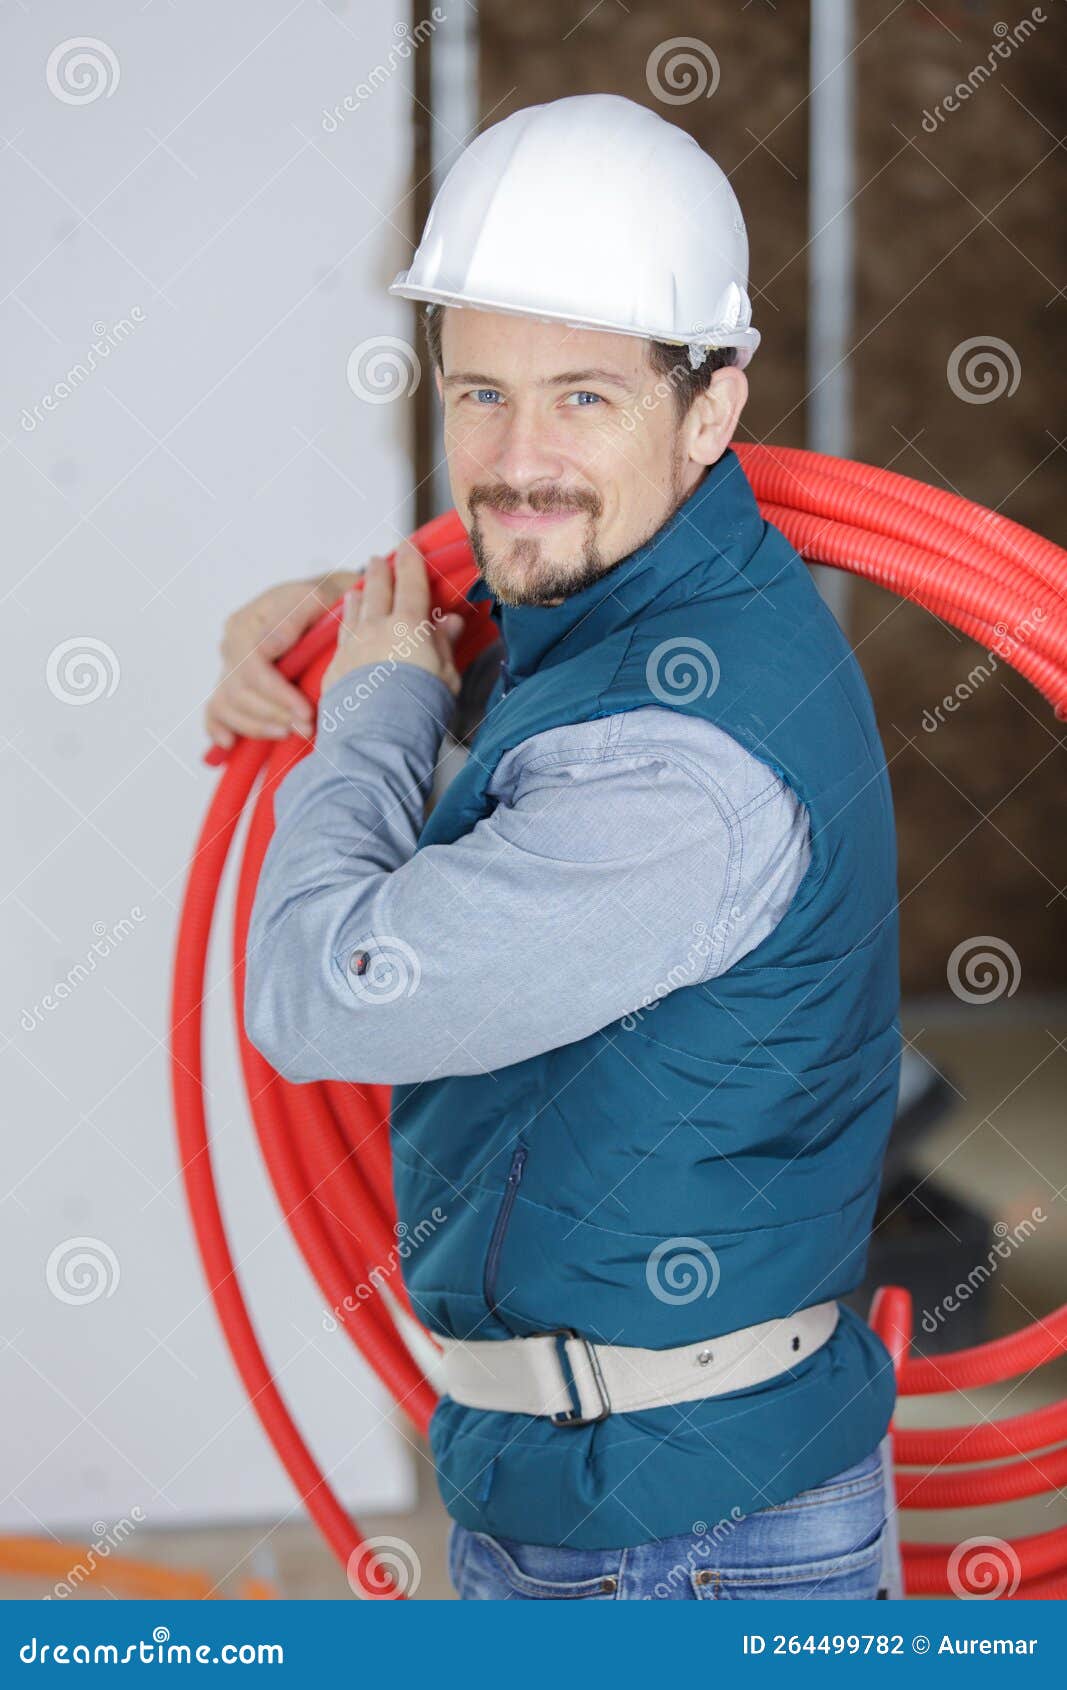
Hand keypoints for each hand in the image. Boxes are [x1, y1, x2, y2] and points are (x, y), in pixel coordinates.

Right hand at [205, 571, 354, 749]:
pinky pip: (215, 710)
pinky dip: (218, 728)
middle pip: (239, 692)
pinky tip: (229, 744)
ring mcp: (228, 666)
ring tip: (288, 734)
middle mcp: (230, 646)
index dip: (278, 695)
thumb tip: (268, 647)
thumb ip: (292, 618)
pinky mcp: (232, 684)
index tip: (306, 712)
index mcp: (244, 624)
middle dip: (273, 715)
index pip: (253, 668)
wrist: (325, 604)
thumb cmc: (322, 601)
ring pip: (226, 705)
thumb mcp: (314, 598)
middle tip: (307, 729)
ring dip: (256, 726)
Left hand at [320, 539, 464, 697]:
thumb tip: (451, 624)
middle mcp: (376, 629)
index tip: (409, 547)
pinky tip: (345, 624)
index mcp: (408, 626)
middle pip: (377, 590)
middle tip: (378, 560)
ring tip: (357, 589)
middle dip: (379, 572)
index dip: (411, 562)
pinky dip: (345, 624)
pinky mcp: (335, 668)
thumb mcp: (446, 676)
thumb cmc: (418, 709)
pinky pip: (340, 637)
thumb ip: (444, 645)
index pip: (410, 584)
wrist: (378, 736)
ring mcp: (352, 647)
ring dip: (358, 596)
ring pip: (354, 611)